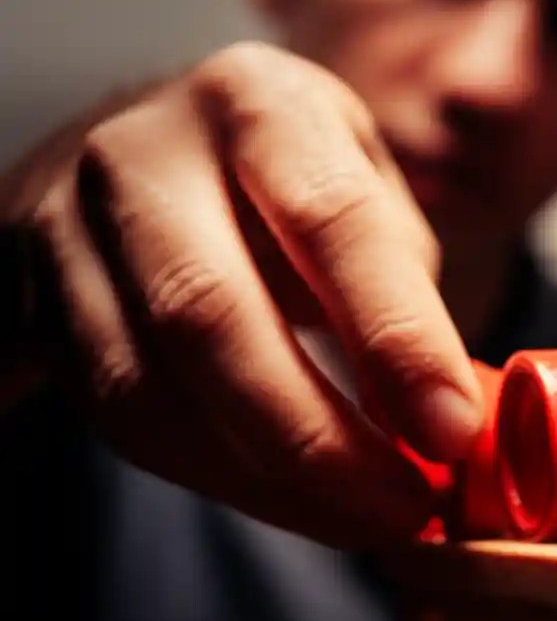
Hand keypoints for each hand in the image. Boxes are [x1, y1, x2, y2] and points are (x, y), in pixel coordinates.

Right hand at [3, 42, 482, 548]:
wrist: (139, 160)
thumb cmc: (282, 178)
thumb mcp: (360, 183)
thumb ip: (399, 281)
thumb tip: (444, 416)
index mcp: (258, 104)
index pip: (331, 223)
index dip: (397, 338)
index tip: (451, 431)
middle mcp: (146, 156)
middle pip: (213, 316)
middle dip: (319, 437)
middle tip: (404, 504)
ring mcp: (69, 232)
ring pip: (150, 390)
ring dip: (269, 480)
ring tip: (362, 516)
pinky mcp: (36, 309)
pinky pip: (119, 423)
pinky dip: (219, 480)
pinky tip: (293, 500)